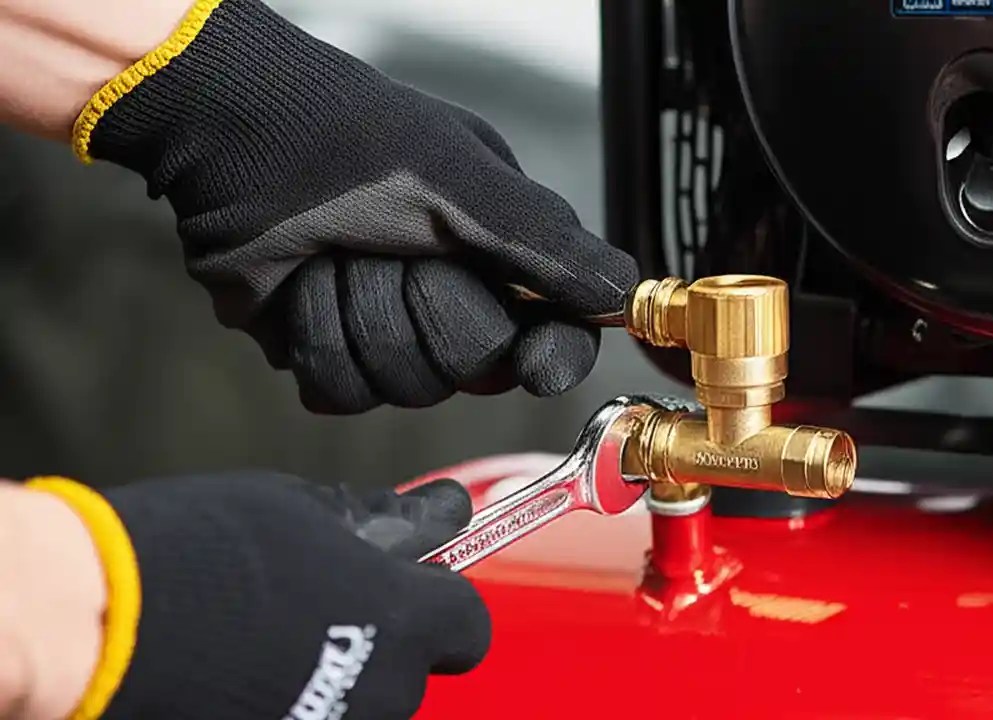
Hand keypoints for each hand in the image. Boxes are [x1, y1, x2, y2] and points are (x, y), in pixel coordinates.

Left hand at [77, 0, 638, 413]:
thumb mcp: (459, 179)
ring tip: (337, 252)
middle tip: (396, 248)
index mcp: (502, 249)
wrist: (227, 138)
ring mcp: (391, 330)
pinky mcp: (331, 351)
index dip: (552, 355)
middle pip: (475, 369)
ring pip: (407, 387)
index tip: (536, 366)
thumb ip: (544, 242)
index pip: (559, 330)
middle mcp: (455, 296)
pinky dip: (315, 336)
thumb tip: (623, 293)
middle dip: (427, 310)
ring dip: (360, 315)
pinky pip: (343, 392)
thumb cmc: (346, 139)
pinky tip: (301, 284)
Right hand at [89, 473, 487, 719]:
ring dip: (335, 676)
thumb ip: (384, 523)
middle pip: (411, 671)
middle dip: (380, 641)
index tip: (404, 585)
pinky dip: (290, 701)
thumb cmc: (202, 552)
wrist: (99, 625)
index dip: (438, 603)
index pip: (467, 626)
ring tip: (263, 640)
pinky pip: (312, 719)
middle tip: (317, 604)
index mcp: (403, 620)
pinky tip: (241, 675)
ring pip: (359, 704)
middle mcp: (382, 691)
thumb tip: (441, 511)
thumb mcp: (306, 509)